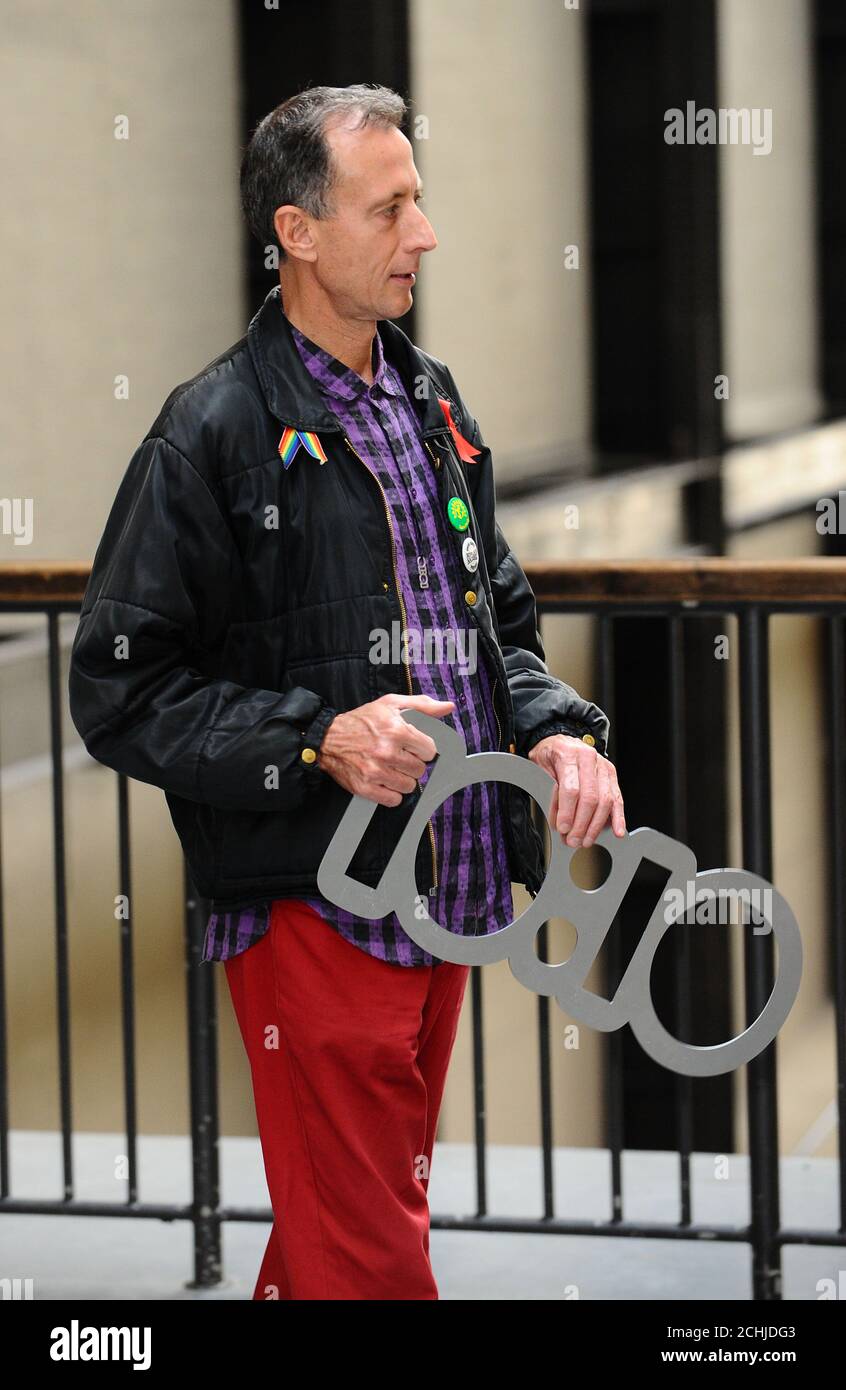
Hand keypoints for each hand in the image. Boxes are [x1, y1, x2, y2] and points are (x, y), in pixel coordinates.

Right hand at [317, 693, 454, 805]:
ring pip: (409, 786)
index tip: (413, 746)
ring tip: (390, 767)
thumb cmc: (362, 721)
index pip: (430, 750)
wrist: (328, 738)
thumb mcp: (391, 704)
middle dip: (412, 763)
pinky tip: (384, 780)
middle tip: (399, 755)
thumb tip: (447, 707)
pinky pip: (393, 800)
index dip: (422, 748)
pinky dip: (391, 793)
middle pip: (420, 769)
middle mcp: (387, 752)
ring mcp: (375, 772)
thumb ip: (422, 706)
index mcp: (396, 731)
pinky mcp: (365, 788)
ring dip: (402, 778)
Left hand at [527, 734, 625, 847]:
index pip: (571, 788)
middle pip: (591, 797)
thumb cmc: (550, 755)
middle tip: (573, 840)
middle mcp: (589, 759)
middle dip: (582, 824)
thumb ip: (550, 793)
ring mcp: (603, 767)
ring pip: (606, 801)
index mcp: (569, 755)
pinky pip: (617, 798)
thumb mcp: (540, 769)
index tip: (563, 828)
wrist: (560, 741)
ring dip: (596, 825)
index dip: (567, 812)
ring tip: (587, 840)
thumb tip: (560, 822)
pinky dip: (618, 817)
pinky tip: (617, 831)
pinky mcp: (612, 775)